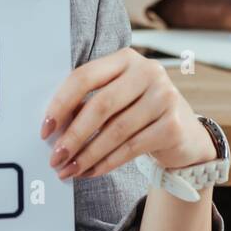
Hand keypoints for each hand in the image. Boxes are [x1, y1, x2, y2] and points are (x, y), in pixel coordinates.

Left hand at [40, 47, 214, 180]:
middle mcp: (148, 72)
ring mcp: (164, 98)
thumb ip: (88, 103)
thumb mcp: (116, 99)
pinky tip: (91, 171)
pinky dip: (107, 162)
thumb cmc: (139, 113)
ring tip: (69, 169)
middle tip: (55, 157)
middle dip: (73, 135)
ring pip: (116, 130)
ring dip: (87, 154)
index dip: (60, 103)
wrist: (185, 135)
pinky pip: (132, 148)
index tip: (45, 129)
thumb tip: (53, 128)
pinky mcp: (173, 126)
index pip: (85, 76)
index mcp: (125, 59)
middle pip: (100, 105)